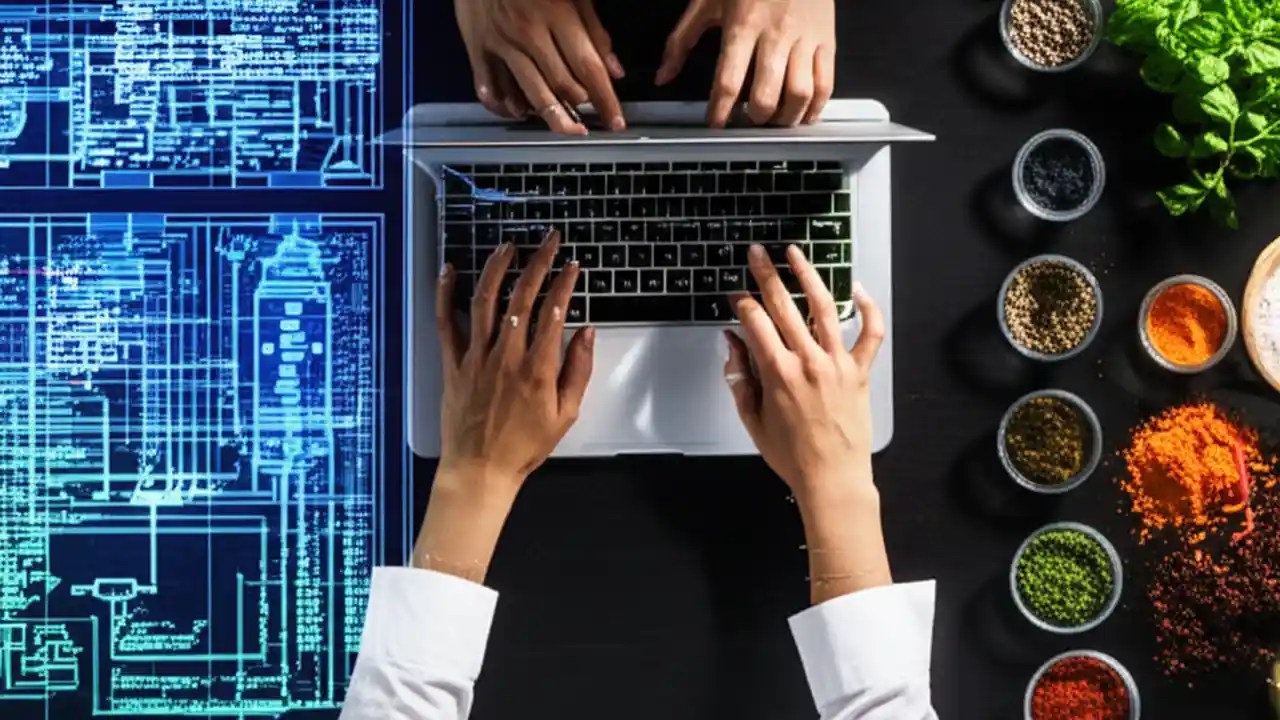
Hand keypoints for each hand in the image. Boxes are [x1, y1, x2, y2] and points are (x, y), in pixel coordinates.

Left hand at [436, 228, 595, 488]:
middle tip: (549, 241)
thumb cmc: (525, 446)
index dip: (564, 284)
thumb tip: (587, 333)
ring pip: (485, 301)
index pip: (554, 313)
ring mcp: (476, 358)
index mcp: (537, 370)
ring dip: (497, 268)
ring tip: (508, 246)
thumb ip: (578, 371)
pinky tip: (450, 270)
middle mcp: (506, 357)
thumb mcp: (564, 415)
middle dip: (538, 263)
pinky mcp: (453, 364)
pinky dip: (446, 293)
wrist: (480, 470)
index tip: (572, 265)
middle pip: (522, 298)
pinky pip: (446, 322)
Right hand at [455, 0, 626, 132]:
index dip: (606, 99)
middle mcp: (528, 33)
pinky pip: (490, 88)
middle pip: (562, 85)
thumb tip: (614, 70)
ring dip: (553, 117)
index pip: (588, 67)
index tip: (617, 121)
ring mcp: (501, 43)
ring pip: (531, 93)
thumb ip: (595, 30)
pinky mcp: (478, 49)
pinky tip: (521, 112)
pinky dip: (506, 107)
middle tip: (593, 121)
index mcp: (557, 14)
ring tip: (569, 127)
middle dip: (582, 109)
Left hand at [656, 0, 835, 127]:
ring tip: (775, 120)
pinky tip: (803, 114)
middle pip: (767, 94)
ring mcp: (805, 39)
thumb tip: (663, 76)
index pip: (729, 80)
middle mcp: (775, 35)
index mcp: (742, 25)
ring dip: (786, 117)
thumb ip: (681, 41)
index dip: (720, 109)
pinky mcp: (826, 40)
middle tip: (748, 120)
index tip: (716, 123)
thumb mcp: (707, 2)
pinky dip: (816, 107)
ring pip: (800, 93)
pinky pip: (826, 83)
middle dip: (756, 118)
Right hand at [724, 244, 890, 602]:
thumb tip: (733, 345)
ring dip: (809, 275)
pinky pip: (870, 333)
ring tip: (797, 254)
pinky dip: (868, 309)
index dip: (742, 303)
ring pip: (824, 307)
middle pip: (784, 305)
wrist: (833, 479)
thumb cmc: (792, 455)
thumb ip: (740, 378)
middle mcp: (808, 361)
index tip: (735, 294)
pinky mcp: (860, 371)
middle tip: (758, 253)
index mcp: (777, 373)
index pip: (755, 322)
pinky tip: (858, 289)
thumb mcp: (753, 419)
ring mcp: (837, 363)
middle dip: (766, 274)